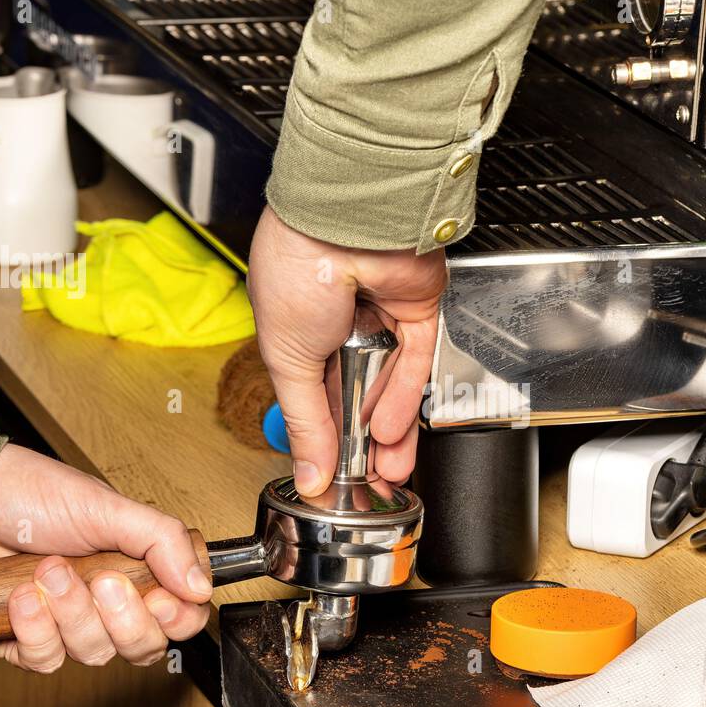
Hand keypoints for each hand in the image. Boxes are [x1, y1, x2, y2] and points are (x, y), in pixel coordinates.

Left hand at [0, 444, 211, 672]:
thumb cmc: (30, 493)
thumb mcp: (108, 507)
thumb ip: (163, 542)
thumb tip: (201, 586)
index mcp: (137, 569)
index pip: (181, 615)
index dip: (177, 618)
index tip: (160, 599)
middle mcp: (106, 601)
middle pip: (143, 645)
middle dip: (123, 618)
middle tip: (103, 581)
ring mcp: (66, 623)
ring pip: (94, 653)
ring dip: (71, 613)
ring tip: (48, 572)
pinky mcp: (24, 639)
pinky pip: (44, 660)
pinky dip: (34, 629)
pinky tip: (20, 596)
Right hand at [247, 206, 447, 496]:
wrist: (341, 225)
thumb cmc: (295, 270)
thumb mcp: (288, 362)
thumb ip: (305, 423)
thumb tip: (308, 474)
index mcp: (298, 329)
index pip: (317, 393)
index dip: (326, 435)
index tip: (333, 474)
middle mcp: (341, 322)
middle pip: (358, 392)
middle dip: (365, 440)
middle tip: (370, 481)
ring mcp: (380, 314)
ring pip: (390, 381)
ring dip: (389, 428)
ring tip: (387, 468)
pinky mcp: (416, 308)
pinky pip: (414, 360)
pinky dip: (404, 396)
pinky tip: (392, 431)